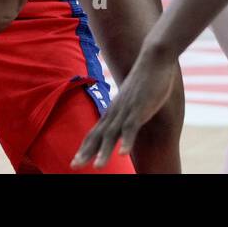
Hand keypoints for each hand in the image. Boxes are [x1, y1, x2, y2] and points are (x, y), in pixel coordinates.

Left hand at [71, 44, 179, 168]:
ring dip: (104, 151)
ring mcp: (127, 110)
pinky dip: (127, 141)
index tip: (75, 162)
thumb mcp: (132, 99)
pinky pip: (131, 127)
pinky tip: (123, 154)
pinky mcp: (140, 108)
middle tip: (74, 166)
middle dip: (86, 152)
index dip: (85, 148)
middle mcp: (115, 112)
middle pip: (97, 135)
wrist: (153, 59)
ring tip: (97, 167)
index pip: (94, 132)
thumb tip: (124, 121)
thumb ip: (126, 111)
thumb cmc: (144, 80)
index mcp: (113, 111)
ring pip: (112, 134)